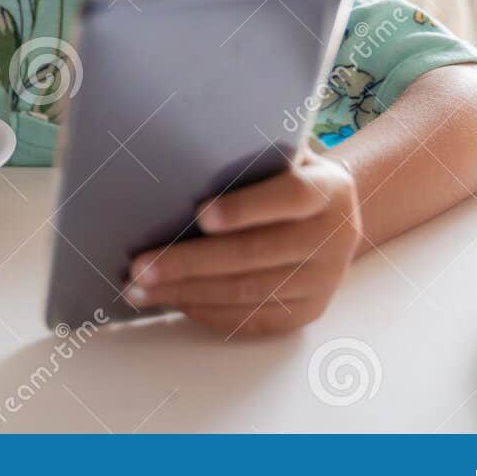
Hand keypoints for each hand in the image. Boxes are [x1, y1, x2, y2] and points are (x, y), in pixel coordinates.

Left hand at [123, 147, 361, 336]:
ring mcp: (324, 280)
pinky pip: (253, 319)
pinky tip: (175, 301)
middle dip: (191, 262)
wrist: (335, 215)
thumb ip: (251, 159)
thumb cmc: (290, 176)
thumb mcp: (283, 156)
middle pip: (257, 254)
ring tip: (142, 290)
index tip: (199, 213)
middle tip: (141, 267)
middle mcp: (335, 237)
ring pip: (248, 292)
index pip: (291, 196)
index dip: (245, 207)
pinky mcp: (310, 311)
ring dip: (188, 292)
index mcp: (330, 190)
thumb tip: (183, 169)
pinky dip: (208, 311)